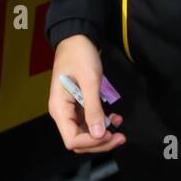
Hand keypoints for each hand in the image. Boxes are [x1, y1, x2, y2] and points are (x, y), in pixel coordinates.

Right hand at [48, 35, 124, 152]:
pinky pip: (88, 122)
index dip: (92, 142)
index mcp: (59, 108)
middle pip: (79, 141)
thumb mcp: (90, 81)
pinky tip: (114, 118)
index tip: (110, 134)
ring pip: (85, 134)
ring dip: (102, 135)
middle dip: (100, 142)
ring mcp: (69, 110)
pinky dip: (101, 124)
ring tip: (119, 127)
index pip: (72, 140)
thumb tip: (98, 134)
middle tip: (120, 137)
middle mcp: (62, 113)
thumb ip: (93, 108)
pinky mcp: (77, 106)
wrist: (76, 38)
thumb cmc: (79, 55)